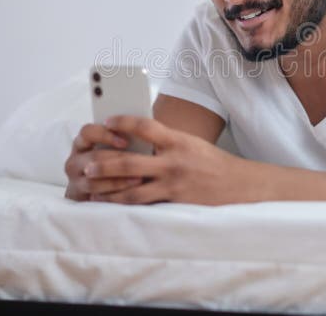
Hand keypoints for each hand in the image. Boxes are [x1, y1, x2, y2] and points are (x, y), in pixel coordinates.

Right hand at [63, 123, 144, 200]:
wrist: (99, 191)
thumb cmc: (114, 162)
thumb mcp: (115, 148)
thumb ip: (124, 140)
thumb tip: (143, 135)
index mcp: (82, 142)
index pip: (88, 132)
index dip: (106, 135)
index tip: (126, 142)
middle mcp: (75, 160)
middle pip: (94, 157)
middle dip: (118, 160)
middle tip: (140, 163)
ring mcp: (75, 179)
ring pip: (94, 178)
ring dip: (118, 179)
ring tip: (139, 179)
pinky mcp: (79, 197)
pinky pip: (96, 196)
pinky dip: (114, 193)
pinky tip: (129, 193)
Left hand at [83, 115, 255, 204]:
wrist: (239, 185)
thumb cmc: (212, 162)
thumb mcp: (190, 144)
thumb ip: (165, 142)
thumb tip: (137, 139)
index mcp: (177, 141)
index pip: (145, 126)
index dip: (123, 123)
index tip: (107, 121)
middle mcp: (172, 161)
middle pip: (129, 162)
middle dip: (104, 163)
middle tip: (86, 164)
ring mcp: (172, 184)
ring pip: (131, 189)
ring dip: (107, 189)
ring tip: (90, 187)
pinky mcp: (174, 202)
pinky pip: (144, 204)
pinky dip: (124, 203)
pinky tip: (110, 203)